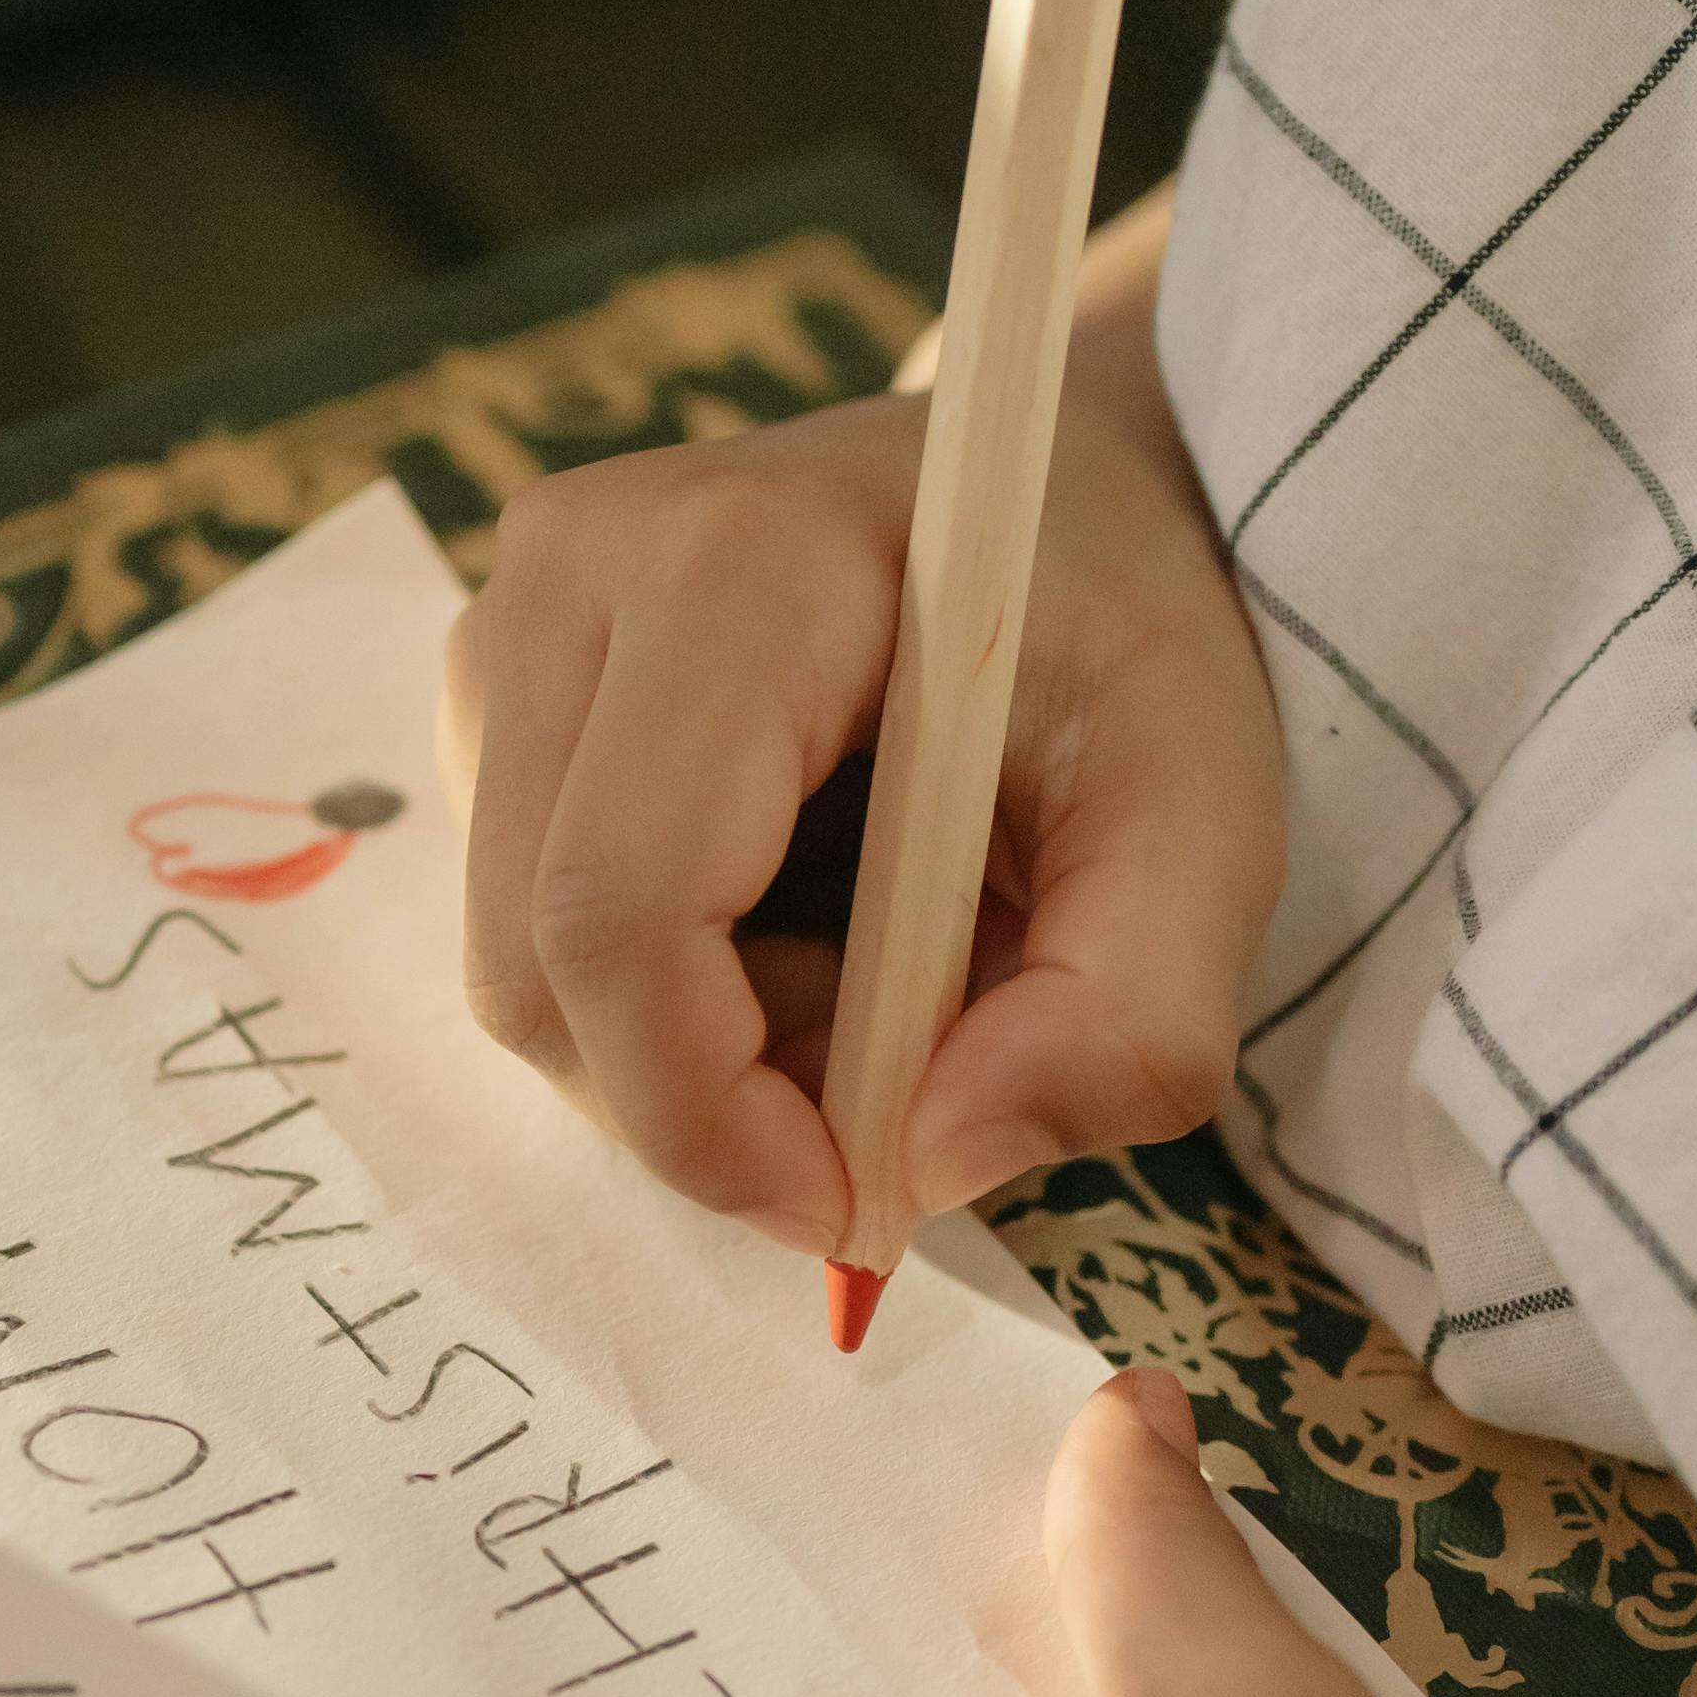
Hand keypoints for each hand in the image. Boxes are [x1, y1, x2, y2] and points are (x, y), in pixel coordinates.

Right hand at [441, 191, 1281, 1252]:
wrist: (1044, 493)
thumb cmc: (1122, 636)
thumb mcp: (1209, 816)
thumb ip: (1130, 1013)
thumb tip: (929, 1168)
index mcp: (728, 561)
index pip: (617, 907)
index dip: (708, 1111)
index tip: (853, 1203)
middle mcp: (562, 578)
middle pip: (537, 968)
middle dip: (709, 1100)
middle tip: (901, 1085)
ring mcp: (499, 636)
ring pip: (518, 973)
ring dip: (692, 1055)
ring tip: (870, 979)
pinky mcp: (488, 703)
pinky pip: (523, 937)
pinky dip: (663, 1003)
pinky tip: (791, 931)